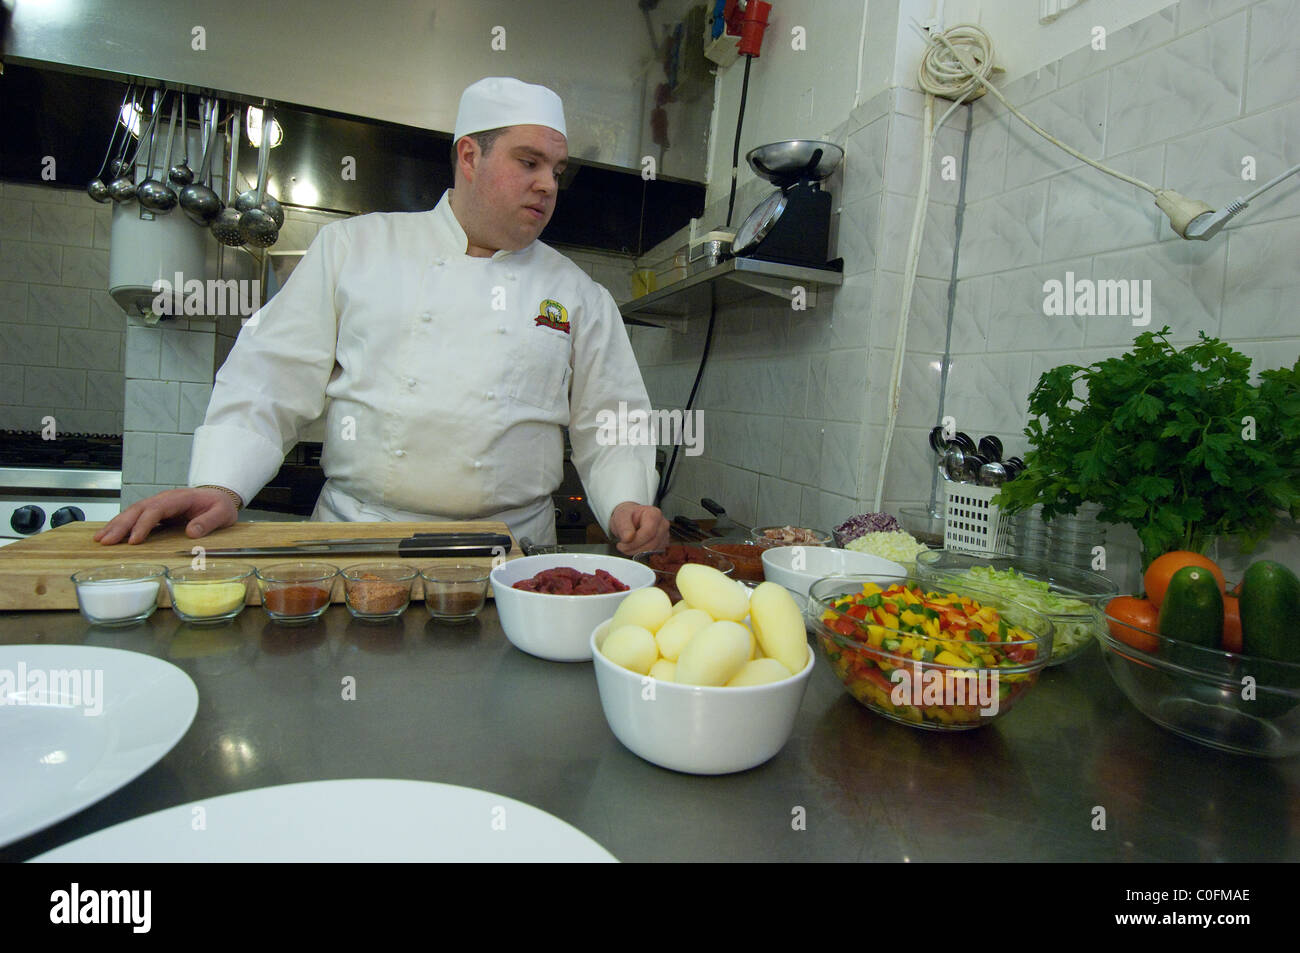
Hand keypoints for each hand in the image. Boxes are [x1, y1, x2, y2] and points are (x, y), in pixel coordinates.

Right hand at [93, 487, 239, 544]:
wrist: (219, 496)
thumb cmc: (220, 505)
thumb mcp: (222, 513)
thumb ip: (209, 522)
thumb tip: (192, 532)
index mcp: (179, 498)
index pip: (156, 510)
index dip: (143, 525)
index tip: (134, 540)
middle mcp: (164, 499)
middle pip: (138, 510)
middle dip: (120, 525)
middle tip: (105, 540)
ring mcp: (158, 505)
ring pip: (132, 512)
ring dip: (115, 525)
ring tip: (100, 539)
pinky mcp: (156, 512)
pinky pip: (135, 517)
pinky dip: (121, 525)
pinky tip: (110, 534)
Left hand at [608, 501, 669, 554]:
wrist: (630, 519)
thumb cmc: (628, 516)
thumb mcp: (621, 516)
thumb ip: (624, 526)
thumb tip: (628, 538)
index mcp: (654, 513)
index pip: (648, 532)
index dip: (635, 541)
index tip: (623, 543)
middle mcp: (662, 524)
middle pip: (652, 543)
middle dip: (635, 548)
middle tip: (622, 546)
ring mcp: (664, 535)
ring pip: (653, 550)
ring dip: (637, 552)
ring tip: (627, 546)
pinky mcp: (662, 544)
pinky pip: (653, 554)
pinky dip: (641, 554)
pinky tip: (634, 547)